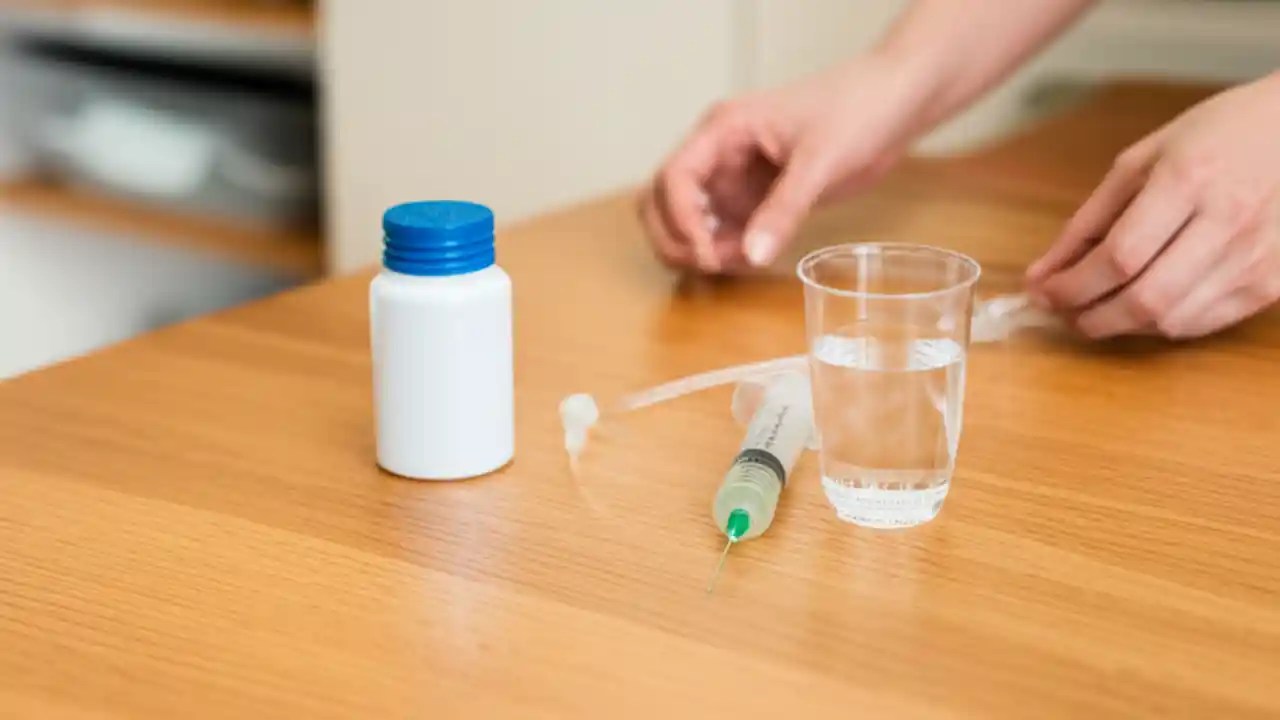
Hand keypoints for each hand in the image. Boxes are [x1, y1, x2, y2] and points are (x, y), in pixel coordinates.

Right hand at [639, 53, 940, 272]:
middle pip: (661, 201)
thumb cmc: (858, 110)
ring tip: (741, 262)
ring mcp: (734, 178)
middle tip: (711, 265)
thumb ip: (785, 209)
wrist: (896, 104)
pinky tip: (754, 258)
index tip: (708, 252)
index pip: (673, 178)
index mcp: (723, 130)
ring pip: (688, 222)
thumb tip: (752, 256)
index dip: (680, 220)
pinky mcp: (755, 199)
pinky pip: (722, 233)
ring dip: (699, 249)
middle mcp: (718, 154)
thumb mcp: (821, 161)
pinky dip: (726, 251)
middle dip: (675, 238)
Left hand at [1026, 73, 1279, 338]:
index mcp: (1189, 179)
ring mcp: (1257, 257)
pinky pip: (1203, 323)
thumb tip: (1042, 274)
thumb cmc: (1218, 136)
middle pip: (1145, 298)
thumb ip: (1088, 220)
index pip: (1119, 256)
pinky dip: (1161, 324)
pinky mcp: (1274, 282)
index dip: (1073, 285)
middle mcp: (1229, 221)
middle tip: (1064, 310)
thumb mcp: (1143, 160)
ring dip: (1122, 325)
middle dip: (1091, 316)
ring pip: (1172, 320)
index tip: (1043, 291)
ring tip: (1097, 307)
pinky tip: (1143, 306)